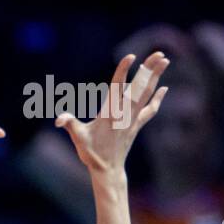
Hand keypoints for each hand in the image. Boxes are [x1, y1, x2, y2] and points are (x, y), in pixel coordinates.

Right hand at [55, 52, 168, 176]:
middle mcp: (124, 113)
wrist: (108, 170)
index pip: (117, 87)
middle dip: (150, 69)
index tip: (130, 57)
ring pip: (147, 94)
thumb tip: (59, 119)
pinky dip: (157, 98)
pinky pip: (150, 109)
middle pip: (139, 87)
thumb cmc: (91, 153)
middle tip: (159, 54)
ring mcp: (133, 119)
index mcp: (110, 113)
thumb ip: (69, 124)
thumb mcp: (78, 137)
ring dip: (156, 77)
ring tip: (164, 61)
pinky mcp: (136, 125)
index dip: (123, 71)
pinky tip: (163, 88)